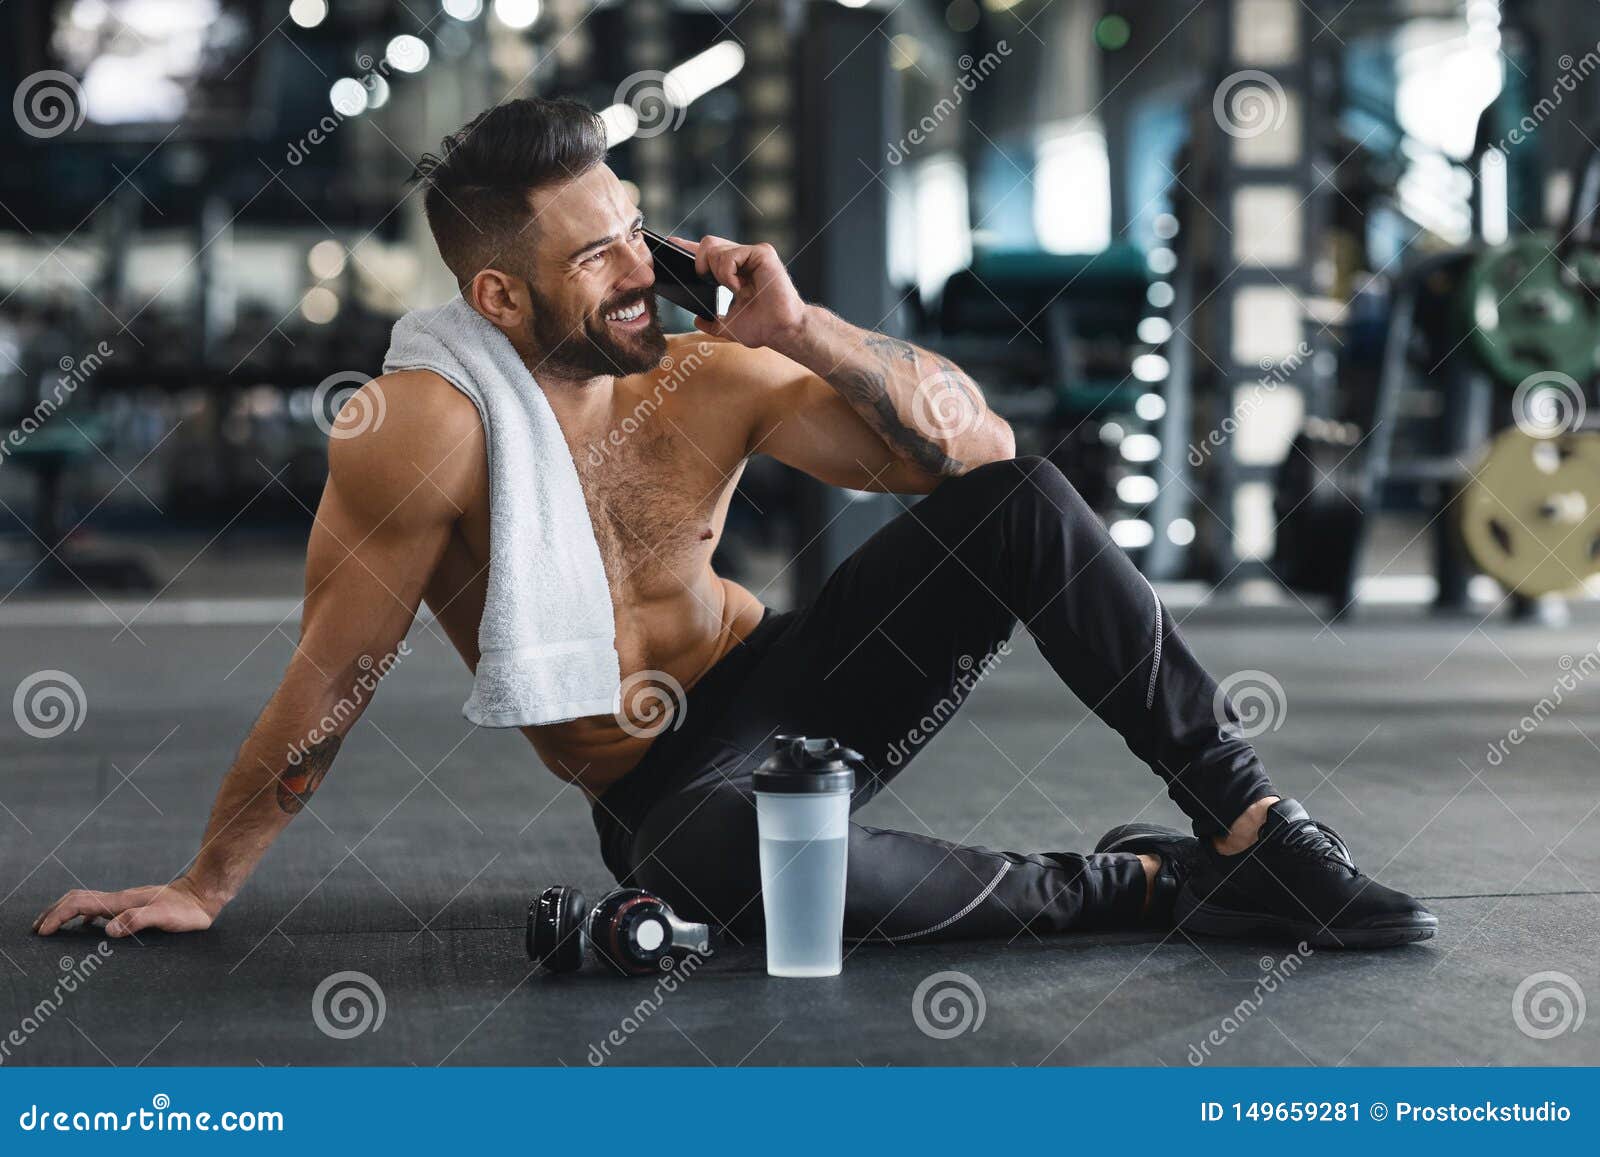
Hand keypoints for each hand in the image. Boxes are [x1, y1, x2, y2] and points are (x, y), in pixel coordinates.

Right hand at [33, 876, 220, 937]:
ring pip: (88, 903)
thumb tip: (107, 931)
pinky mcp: (134, 905)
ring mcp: (126, 901)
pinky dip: (85, 916)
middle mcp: (120, 899)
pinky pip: (101, 909)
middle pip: (78, 899)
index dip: (58, 916)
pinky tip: (87, 929)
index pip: (80, 904)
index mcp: (121, 902)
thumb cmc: (187, 910)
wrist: (204, 895)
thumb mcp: (165, 917)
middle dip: (54, 912)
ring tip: (53, 928)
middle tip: (37, 929)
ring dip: (66, 913)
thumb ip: (137, 920)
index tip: (43, 932)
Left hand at [672, 234, 806, 350]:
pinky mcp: (762, 253)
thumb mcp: (729, 326)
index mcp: (735, 273)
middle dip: (698, 262)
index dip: (687, 248)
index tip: (668, 245)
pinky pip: (730, 255)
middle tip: (707, 282)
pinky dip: (727, 273)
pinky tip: (739, 287)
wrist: (782, 331)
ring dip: (716, 272)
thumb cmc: (763, 328)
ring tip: (733, 290)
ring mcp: (753, 255)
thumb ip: (712, 322)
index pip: (707, 255)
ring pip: (714, 248)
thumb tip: (697, 319)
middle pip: (707, 244)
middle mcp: (744, 260)